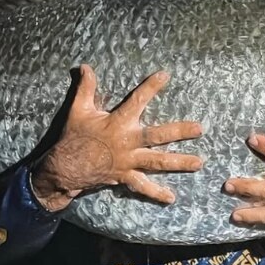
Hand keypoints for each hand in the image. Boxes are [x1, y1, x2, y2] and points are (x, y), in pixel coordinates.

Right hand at [31, 64, 203, 210]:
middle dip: (180, 132)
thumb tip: (85, 66)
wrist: (64, 167)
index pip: (137, 100)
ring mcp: (128, 161)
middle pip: (158, 136)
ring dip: (179, 162)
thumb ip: (85, 87)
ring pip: (158, 162)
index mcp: (117, 122)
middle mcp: (127, 142)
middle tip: (200, 129)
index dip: (151, 87)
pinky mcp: (125, 177)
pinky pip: (143, 186)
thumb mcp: (78, 109)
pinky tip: (172, 198)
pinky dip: (156, 193)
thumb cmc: (74, 136)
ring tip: (199, 162)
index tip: (166, 76)